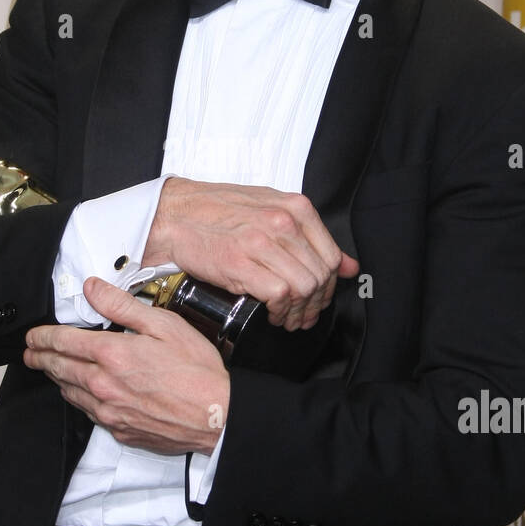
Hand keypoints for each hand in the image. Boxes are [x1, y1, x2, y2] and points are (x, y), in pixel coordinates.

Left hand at [24, 276, 229, 455]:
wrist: (217, 417)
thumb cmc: (197, 371)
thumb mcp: (163, 325)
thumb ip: (122, 306)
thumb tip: (92, 288)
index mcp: (112, 356)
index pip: (63, 343)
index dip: (42, 337)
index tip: (33, 336)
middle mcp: (104, 386)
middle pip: (59, 370)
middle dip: (40, 359)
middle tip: (30, 354)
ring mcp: (110, 412)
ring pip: (70, 394)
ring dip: (57, 379)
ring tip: (51, 370)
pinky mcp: (120, 430)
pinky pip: (89, 414)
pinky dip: (79, 400)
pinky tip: (82, 395)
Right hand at [142, 178, 359, 330]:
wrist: (175, 215)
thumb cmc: (219, 212)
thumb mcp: (271, 210)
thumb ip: (311, 236)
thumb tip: (350, 265)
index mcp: (295, 207)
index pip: (332, 255)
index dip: (330, 286)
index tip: (319, 297)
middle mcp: (282, 222)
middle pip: (320, 276)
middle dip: (315, 304)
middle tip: (303, 316)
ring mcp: (262, 242)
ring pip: (304, 287)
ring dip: (298, 311)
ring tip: (287, 318)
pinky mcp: (241, 263)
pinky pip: (279, 294)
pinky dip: (280, 310)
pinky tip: (272, 313)